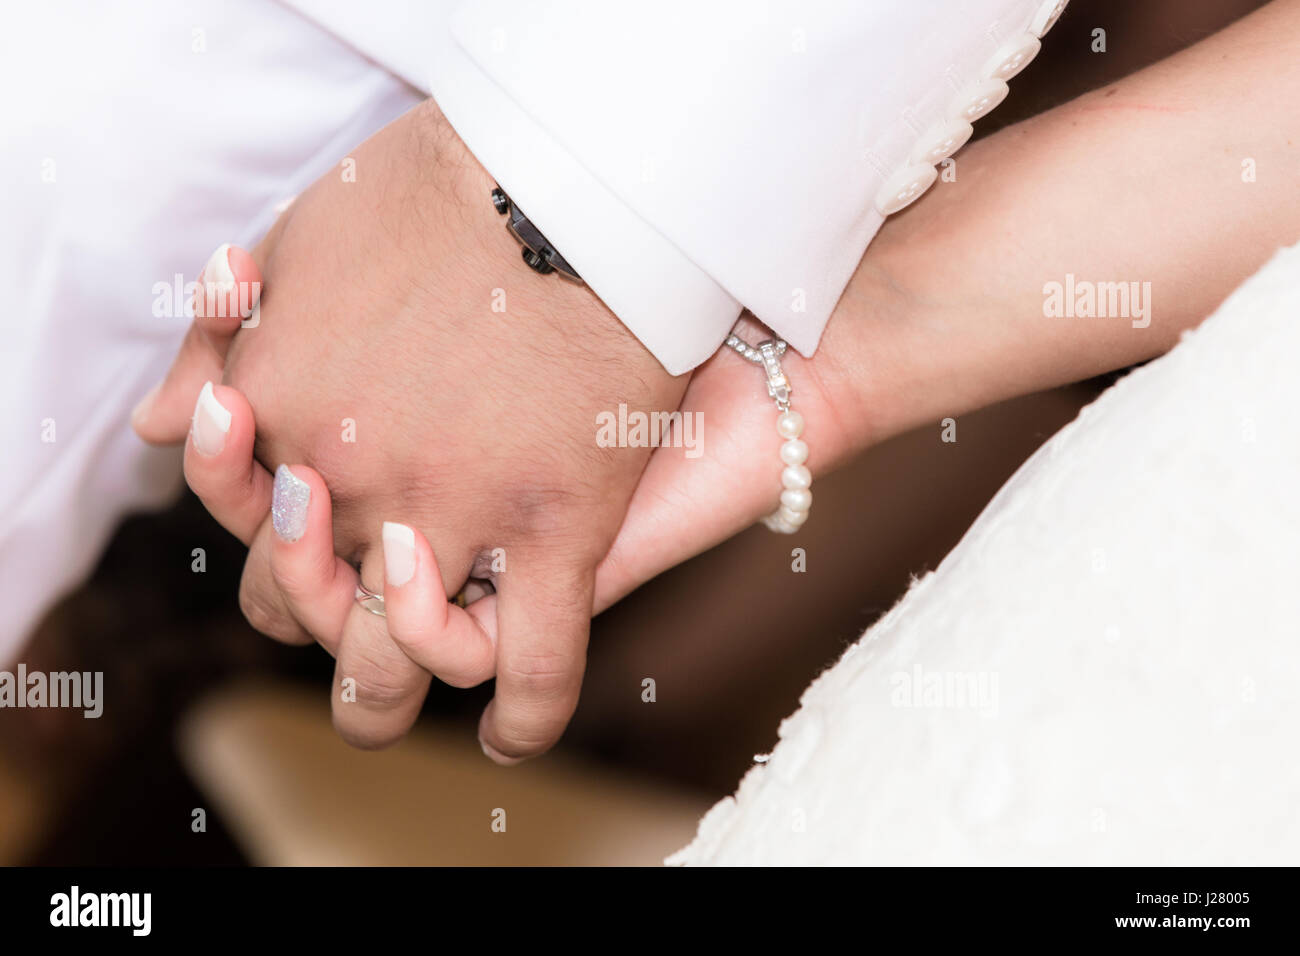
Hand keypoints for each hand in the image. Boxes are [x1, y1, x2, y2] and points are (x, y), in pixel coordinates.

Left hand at [135, 100, 686, 757]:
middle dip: (318, 611)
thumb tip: (162, 421)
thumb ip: (226, 341)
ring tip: (412, 672)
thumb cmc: (444, 190)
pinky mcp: (558, 535)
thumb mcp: (306, 242)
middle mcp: (351, 485)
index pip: (239, 524)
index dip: (268, 530)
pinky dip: (520, 723)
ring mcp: (454, 521)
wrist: (584, 178)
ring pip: (391, 672)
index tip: (314, 508)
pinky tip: (508, 731)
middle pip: (296, 612)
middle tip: (370, 579)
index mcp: (280, 412)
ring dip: (388, 690)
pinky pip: (534, 675)